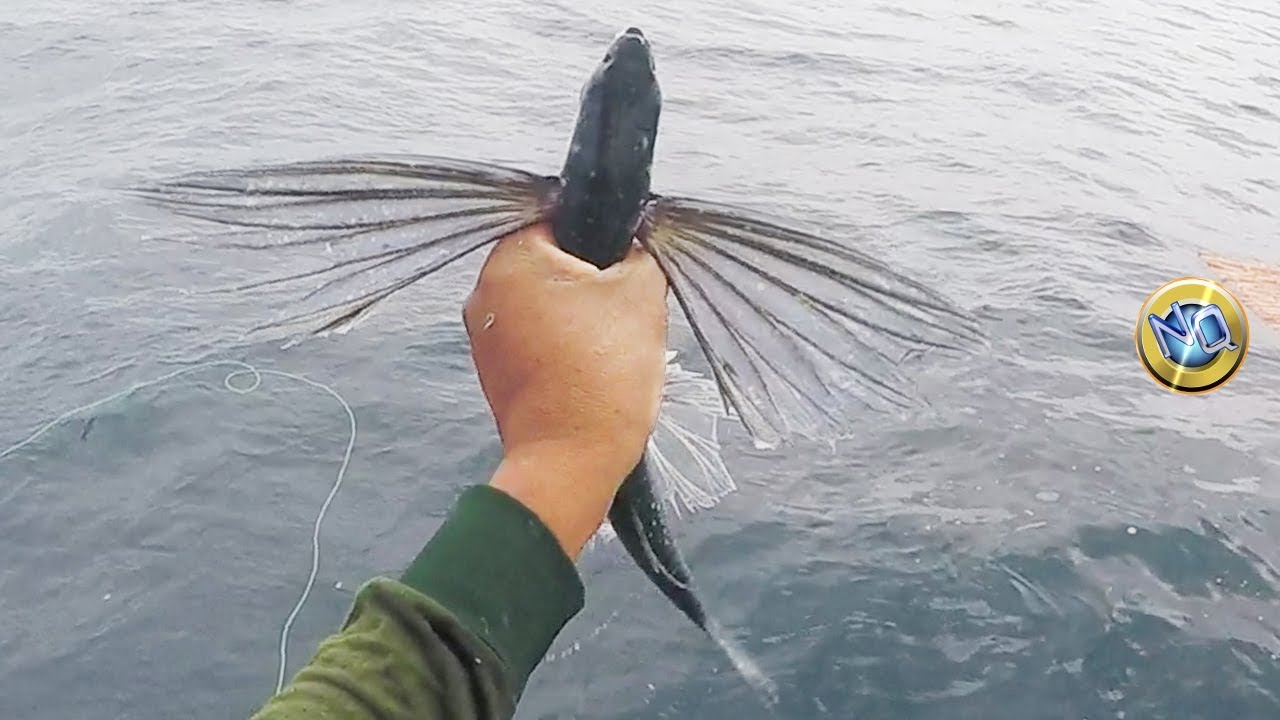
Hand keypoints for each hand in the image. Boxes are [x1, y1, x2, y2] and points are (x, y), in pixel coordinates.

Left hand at [462, 223, 668, 557]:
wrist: (571, 462)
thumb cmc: (604, 372)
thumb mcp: (641, 295)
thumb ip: (639, 255)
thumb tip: (632, 246)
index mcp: (509, 260)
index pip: (559, 221)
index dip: (602, 238)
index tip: (627, 264)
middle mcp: (482, 291)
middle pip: (548, 263)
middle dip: (590, 281)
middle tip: (625, 308)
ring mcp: (480, 335)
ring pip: (541, 303)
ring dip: (577, 315)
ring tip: (611, 343)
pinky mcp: (491, 371)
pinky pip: (532, 339)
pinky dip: (561, 345)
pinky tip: (590, 367)